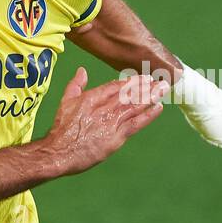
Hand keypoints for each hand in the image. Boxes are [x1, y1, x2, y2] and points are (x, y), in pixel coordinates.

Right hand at [43, 67, 167, 175]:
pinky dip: (148, 115)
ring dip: (150, 96)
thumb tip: (82, 71)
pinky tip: (158, 108)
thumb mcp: (65, 101)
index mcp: (92, 97)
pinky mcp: (115, 137)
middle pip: (129, 94)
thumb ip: (76, 84)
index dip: (131, 81)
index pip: (116, 86)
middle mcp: (104, 107)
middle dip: (145, 86)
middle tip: (160, 80)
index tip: (143, 78)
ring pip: (134, 106)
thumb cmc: (61, 129)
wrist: (58, 151)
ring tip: (163, 90)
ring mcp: (111, 122)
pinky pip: (135, 124)